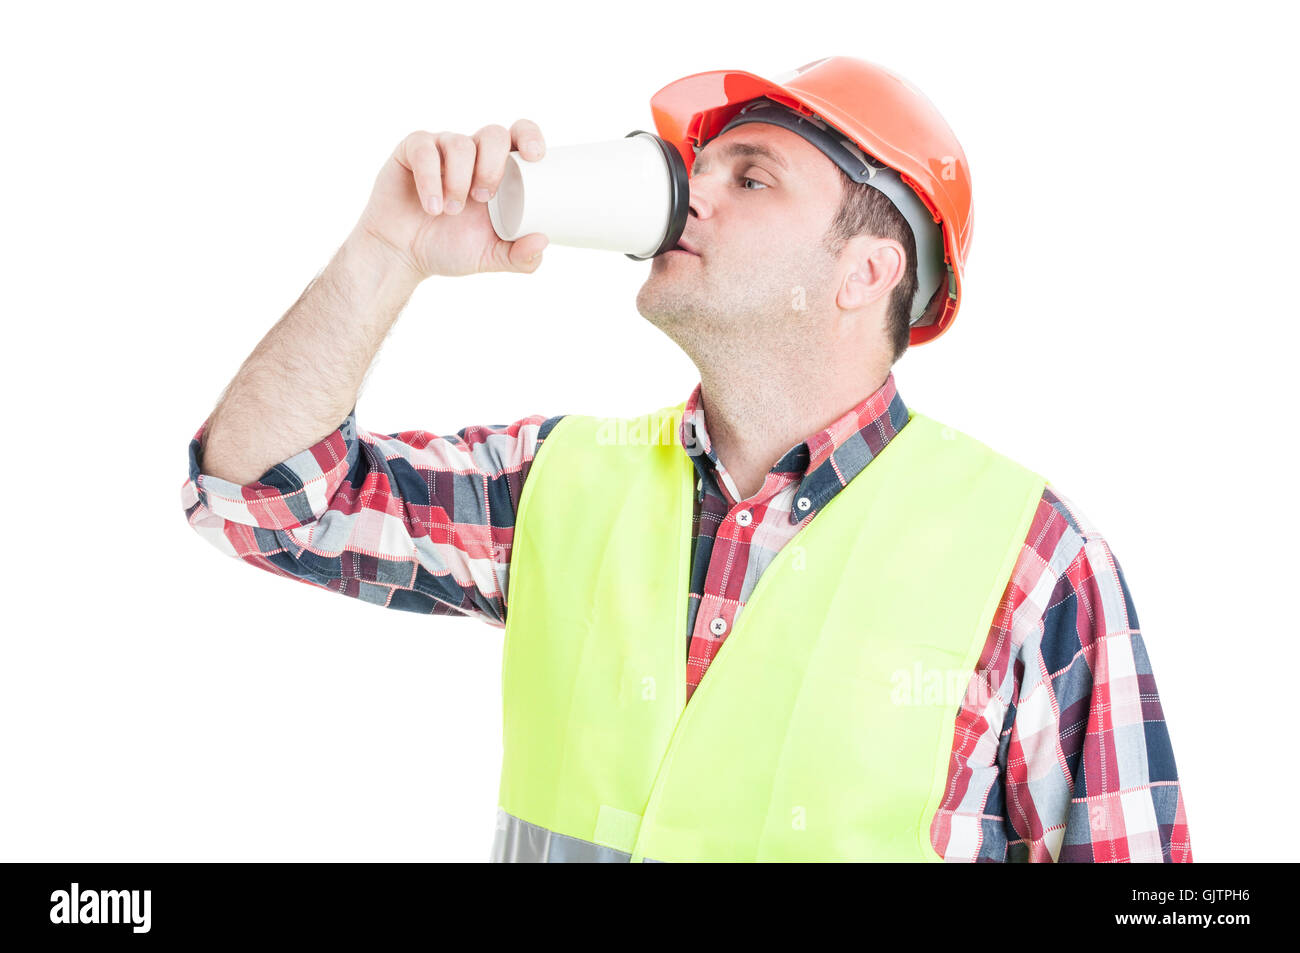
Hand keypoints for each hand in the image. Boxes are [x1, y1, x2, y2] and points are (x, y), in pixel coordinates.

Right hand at [353, 120, 548, 278]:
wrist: (401, 254)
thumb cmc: (448, 248)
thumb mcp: (489, 257)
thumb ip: (520, 257)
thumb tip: (543, 242)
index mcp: (498, 171)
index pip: (519, 136)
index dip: (530, 136)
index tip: (534, 158)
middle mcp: (473, 154)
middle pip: (493, 134)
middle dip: (493, 165)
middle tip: (483, 198)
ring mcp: (441, 150)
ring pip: (460, 143)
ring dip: (459, 180)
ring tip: (450, 212)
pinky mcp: (412, 151)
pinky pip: (424, 150)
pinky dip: (430, 180)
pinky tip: (432, 206)